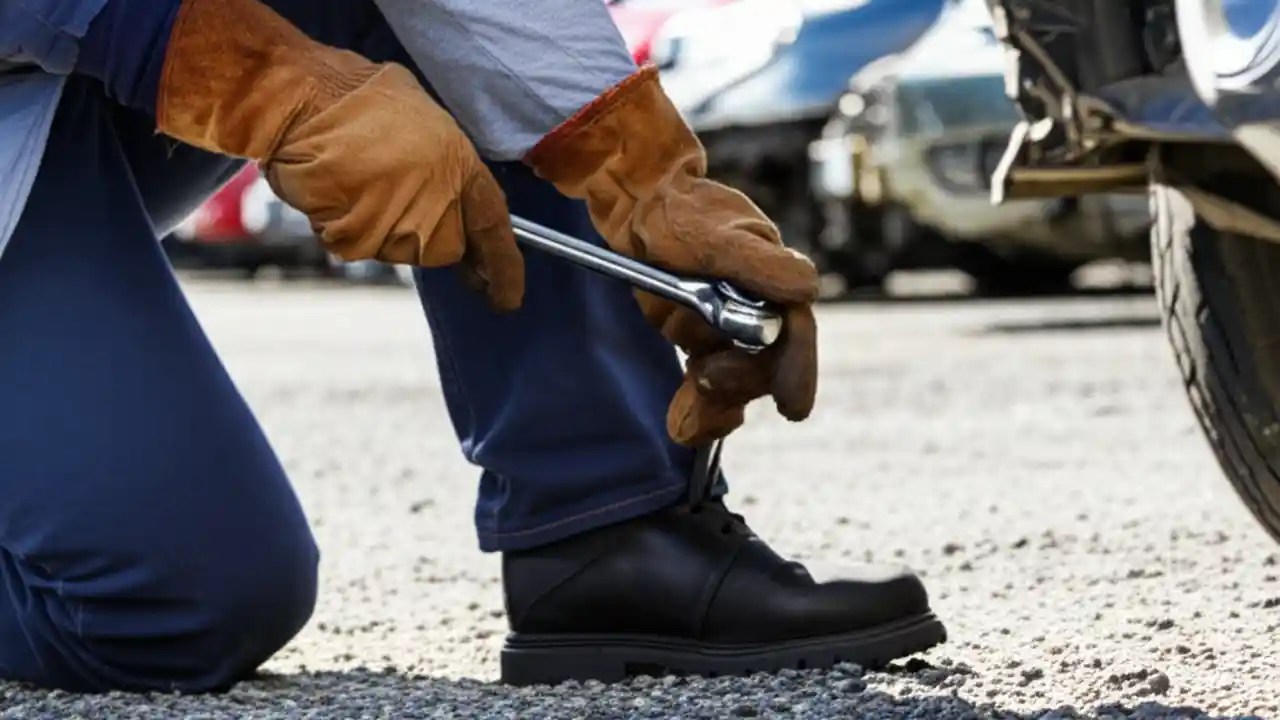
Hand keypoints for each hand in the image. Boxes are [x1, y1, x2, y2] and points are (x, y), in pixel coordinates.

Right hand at [156, 0, 522, 309]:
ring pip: (400, 249)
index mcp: (462, 170)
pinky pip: (360, 245)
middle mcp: (438, 206)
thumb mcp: (426, 121)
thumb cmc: (361, 98)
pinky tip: (339, 191)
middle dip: (425, 230)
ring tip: (360, 179)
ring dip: (383, 225)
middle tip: (394, 191)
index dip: (504, 269)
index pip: (495, 231)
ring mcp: (398, 227)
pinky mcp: (360, 241)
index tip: (507, 297)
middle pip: (443, 249)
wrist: (305, 100)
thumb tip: (452, 190)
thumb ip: (446, 164)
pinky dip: (348, 226)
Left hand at [526, 68, 818, 443]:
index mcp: (778, 284)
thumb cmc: (687, 212)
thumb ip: (762, 263)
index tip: (793, 407)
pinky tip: (681, 425)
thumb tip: (807, 291)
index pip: (796, 336)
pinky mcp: (701, 344)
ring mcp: (729, 332)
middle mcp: (761, 313)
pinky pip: (705, 389)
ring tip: (683, 390)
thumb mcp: (721, 233)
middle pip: (764, 369)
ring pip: (732, 384)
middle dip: (738, 379)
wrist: (641, 209)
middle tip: (706, 375)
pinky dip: (694, 411)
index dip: (797, 372)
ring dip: (708, 392)